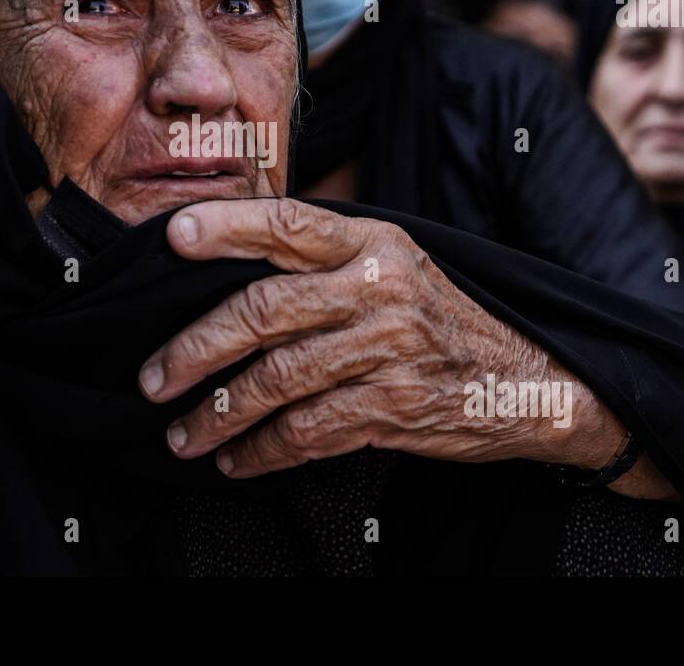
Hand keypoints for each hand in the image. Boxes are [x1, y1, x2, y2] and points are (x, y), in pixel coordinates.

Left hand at [138, 198, 623, 479]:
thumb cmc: (441, 319)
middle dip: (196, 348)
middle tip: (152, 377)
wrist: (531, 379)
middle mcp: (378, 288)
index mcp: (372, 243)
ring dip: (218, 412)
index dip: (227, 227)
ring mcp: (388, 348)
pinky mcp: (395, 406)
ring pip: (279, 379)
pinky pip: (309, 431)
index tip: (172, 236)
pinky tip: (236, 459)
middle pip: (265, 309)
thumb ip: (323, 262)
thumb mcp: (394, 265)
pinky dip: (263, 450)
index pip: (288, 224)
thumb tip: (227, 269)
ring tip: (182, 432)